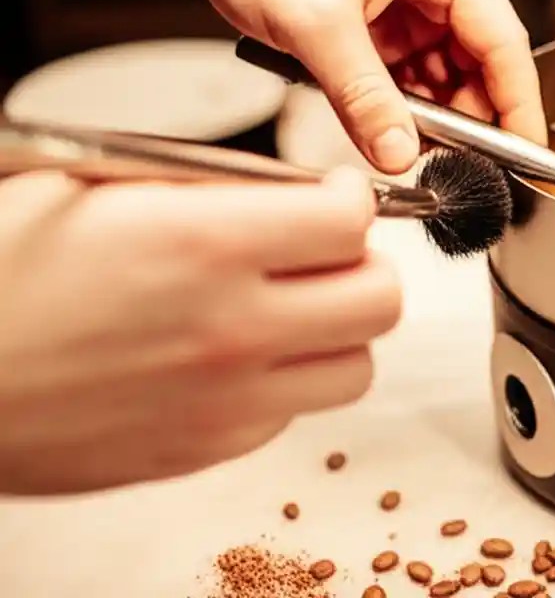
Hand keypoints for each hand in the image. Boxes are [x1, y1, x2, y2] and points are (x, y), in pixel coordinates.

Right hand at [0, 168, 400, 493]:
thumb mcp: (92, 186)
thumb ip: (207, 186)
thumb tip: (287, 188)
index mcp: (203, 244)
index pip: (352, 219)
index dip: (350, 198)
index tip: (333, 196)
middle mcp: (231, 327)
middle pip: (381, 298)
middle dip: (361, 264)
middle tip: (325, 253)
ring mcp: (226, 399)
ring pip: (357, 366)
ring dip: (338, 331)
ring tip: (293, 309)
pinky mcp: (208, 449)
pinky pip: (293, 413)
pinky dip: (285, 382)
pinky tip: (237, 357)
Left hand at [173, 0, 546, 173]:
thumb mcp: (315, 25)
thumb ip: (364, 98)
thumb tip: (399, 153)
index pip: (504, 41)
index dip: (518, 105)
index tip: (521, 157)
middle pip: (481, 62)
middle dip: (468, 115)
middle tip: (450, 162)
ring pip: (447, 73)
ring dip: (431, 113)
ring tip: (405, 141)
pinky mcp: (385, 18)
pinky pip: (412, 72)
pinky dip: (402, 103)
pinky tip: (384, 122)